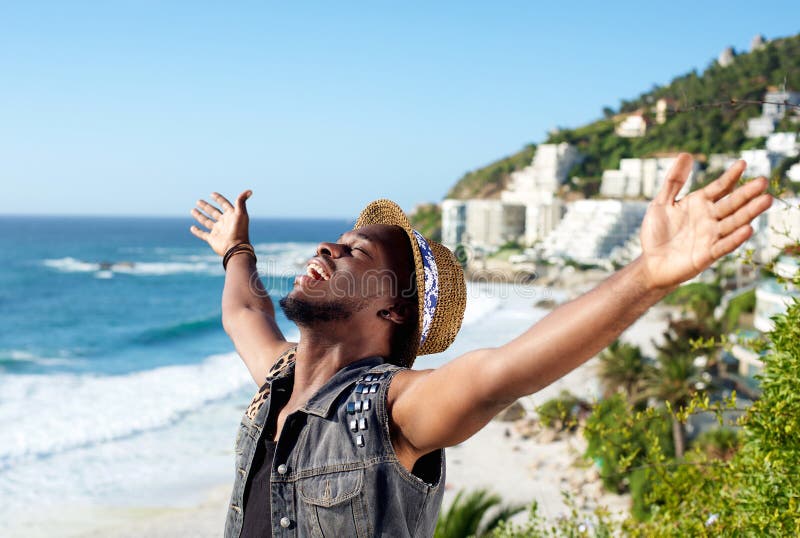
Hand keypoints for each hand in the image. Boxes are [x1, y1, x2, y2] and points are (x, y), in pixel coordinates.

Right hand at [190, 190, 252, 255]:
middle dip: (206, 206)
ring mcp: (218, 231)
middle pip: (214, 212)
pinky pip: (203, 235)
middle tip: (198, 201)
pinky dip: (197, 231)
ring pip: (207, 222)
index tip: (212, 194)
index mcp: (231, 216)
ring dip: (200, 216)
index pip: (224, 205)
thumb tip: (249, 190)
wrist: (235, 247)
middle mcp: (224, 223)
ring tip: (192, 210)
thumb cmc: (239, 230)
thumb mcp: (241, 214)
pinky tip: (192, 227)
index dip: (219, 199)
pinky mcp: (212, 239)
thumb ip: (241, 202)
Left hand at [639, 153, 771, 289]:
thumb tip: (686, 154)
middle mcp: (709, 218)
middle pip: (732, 203)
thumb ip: (673, 181)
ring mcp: (710, 236)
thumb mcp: (661, 203)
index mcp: (700, 204)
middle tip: (763, 181)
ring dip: (749, 212)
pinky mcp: (707, 255)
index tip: (742, 163)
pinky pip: (724, 245)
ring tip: (766, 200)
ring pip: (734, 222)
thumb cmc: (656, 232)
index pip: (719, 187)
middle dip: (747, 193)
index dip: (730, 176)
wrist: (650, 263)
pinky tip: (748, 228)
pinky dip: (735, 238)